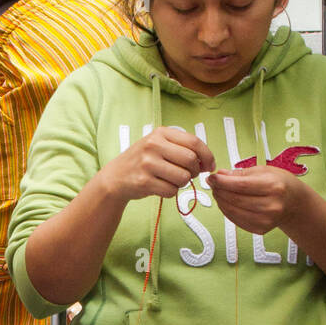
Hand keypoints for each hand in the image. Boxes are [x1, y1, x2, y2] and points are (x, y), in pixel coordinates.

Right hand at [98, 127, 215, 205]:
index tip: (209, 165)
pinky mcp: (144, 182)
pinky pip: (171, 191)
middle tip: (189, 174)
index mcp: (160, 133)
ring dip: (183, 183)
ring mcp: (148, 164)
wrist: (116, 177)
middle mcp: (153, 145)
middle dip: (195, 171)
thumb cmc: (143, 161)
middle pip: (190, 160)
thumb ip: (181, 147)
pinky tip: (162, 186)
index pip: (194, 142)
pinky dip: (171, 192)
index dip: (207, 156)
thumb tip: (207, 162)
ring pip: (183, 178)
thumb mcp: (159, 144)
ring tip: (172, 180)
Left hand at [208, 165, 307, 234]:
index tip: (212, 177)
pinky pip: (236, 220)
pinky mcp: (260, 230)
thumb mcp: (264, 171)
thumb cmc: (279, 183)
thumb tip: (219, 175)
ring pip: (233, 211)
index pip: (240, 185)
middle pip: (235, 199)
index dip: (222, 182)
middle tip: (213, 184)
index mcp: (274, 187)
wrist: (294, 203)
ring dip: (220, 201)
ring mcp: (266, 221)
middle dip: (219, 190)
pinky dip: (227, 211)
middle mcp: (271, 206)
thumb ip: (240, 174)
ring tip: (218, 192)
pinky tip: (226, 202)